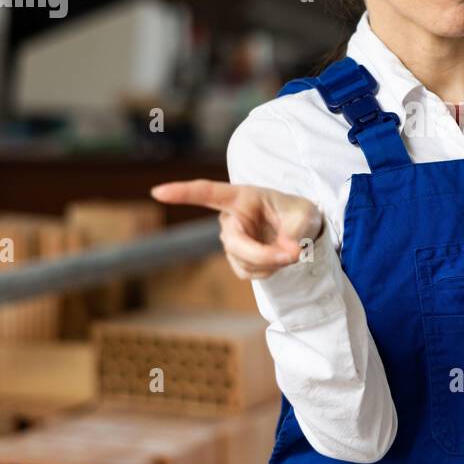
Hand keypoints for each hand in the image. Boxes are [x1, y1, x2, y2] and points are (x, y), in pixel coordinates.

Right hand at [149, 178, 323, 280]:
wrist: (301, 231)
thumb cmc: (298, 213)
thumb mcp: (306, 214)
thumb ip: (298, 229)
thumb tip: (288, 251)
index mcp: (242, 197)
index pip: (207, 193)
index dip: (182, 193)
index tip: (157, 192)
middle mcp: (231, 218)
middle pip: (234, 242)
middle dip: (263, 254)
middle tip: (293, 253)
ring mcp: (231, 240)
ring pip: (244, 261)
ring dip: (271, 262)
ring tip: (290, 249)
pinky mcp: (236, 259)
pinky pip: (249, 272)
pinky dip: (268, 270)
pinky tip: (276, 258)